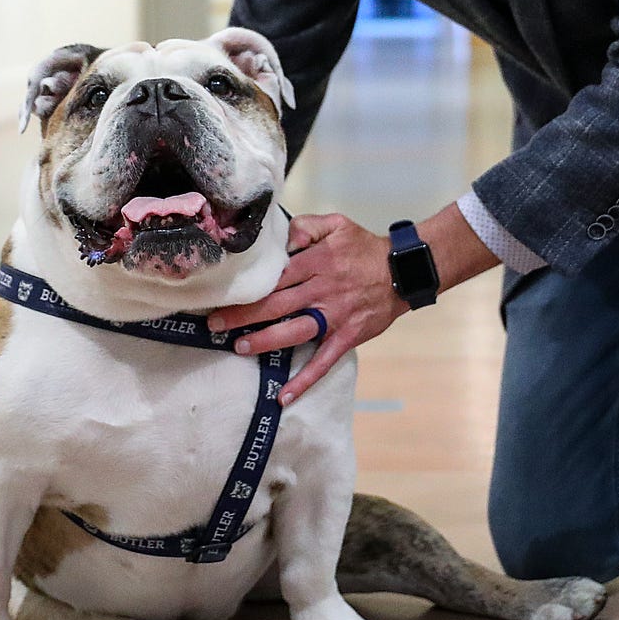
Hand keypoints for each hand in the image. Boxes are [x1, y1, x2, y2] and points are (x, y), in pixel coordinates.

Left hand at [207, 213, 407, 404]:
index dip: (249, 286)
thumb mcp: (337, 224)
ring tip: (240, 347)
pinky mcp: (347, 336)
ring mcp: (335, 316)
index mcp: (317, 262)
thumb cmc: (364, 248)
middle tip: (215, 324)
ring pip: (295, 331)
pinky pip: (324, 361)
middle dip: (243, 315)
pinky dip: (306, 379)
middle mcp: (323, 290)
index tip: (224, 293)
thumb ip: (307, 226)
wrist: (403, 272)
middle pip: (277, 304)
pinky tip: (285, 395)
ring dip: (266, 341)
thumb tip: (283, 237)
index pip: (275, 275)